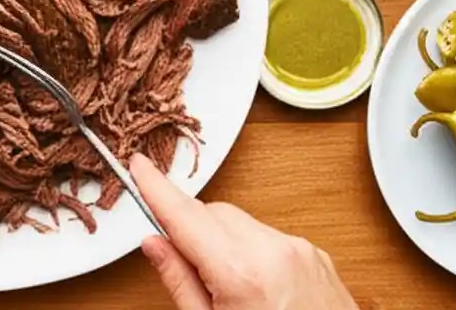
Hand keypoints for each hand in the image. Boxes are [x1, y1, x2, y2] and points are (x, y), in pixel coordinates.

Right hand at [130, 154, 356, 309]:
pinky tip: (255, 288)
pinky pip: (270, 238)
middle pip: (213, 213)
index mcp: (241, 274)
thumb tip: (155, 245)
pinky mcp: (317, 257)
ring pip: (242, 223)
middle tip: (183, 264)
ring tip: (228, 289)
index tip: (139, 166)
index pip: (185, 215)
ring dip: (223, 242)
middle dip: (192, 229)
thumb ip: (180, 283)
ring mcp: (301, 252)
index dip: (156, 188)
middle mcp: (275, 252)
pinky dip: (252, 251)